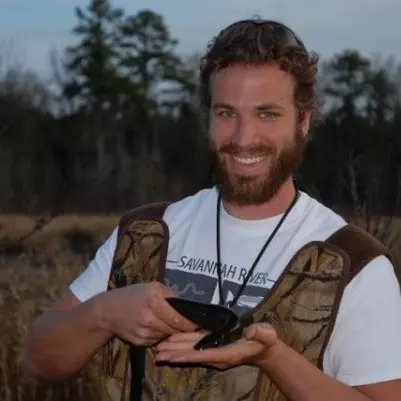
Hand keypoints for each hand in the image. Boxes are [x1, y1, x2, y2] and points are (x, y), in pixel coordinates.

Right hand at [98, 282, 197, 345]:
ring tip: (170, 324)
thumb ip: (170, 295)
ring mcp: (144, 333)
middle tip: (188, 325)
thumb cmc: (132, 295)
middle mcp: (149, 319)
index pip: (178, 318)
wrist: (107, 311)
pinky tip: (156, 328)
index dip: (190, 323)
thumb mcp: (152, 287)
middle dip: (183, 328)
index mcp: (154, 302)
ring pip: (167, 336)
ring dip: (172, 332)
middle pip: (175, 329)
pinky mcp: (140, 343)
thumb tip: (186, 306)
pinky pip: (157, 341)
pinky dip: (161, 336)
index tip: (198, 323)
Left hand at [155, 322, 276, 369]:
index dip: (187, 355)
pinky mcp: (213, 346)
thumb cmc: (265, 340)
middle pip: (192, 355)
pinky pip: (194, 346)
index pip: (203, 355)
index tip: (171, 357)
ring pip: (191, 350)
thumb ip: (258, 332)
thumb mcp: (265, 334)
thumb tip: (249, 331)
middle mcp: (217, 355)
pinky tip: (171, 342)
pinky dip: (182, 345)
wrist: (264, 347)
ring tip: (158, 350)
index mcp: (227, 353)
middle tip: (157, 354)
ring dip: (175, 350)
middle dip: (175, 354)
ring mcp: (213, 351)